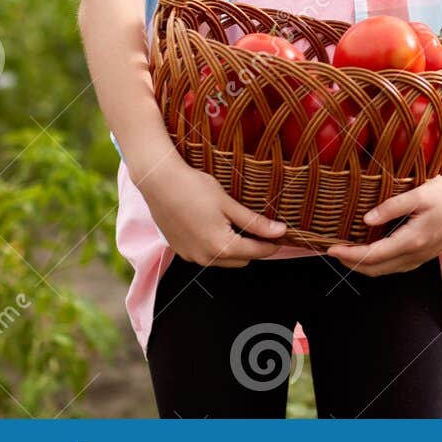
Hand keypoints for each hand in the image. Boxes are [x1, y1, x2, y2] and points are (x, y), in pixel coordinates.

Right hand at [141, 157, 287, 267]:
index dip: (273, 244)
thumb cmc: (194, 189)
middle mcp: (205, 258)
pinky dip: (217, 246)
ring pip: (224, 259)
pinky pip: (207, 255)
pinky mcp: (181, 251)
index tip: (283, 235)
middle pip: (242, 259)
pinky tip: (218, 226)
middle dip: (255, 246)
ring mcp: (191, 256)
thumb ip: (256, 222)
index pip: (257, 252)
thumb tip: (280, 232)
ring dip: (236, 247)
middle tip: (263, 226)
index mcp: (221, 247)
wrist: (159, 183)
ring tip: (240, 224)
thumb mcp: (230, 204)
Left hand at [324, 172, 441, 276]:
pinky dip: (379, 262)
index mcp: (412, 241)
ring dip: (365, 265)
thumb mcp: (420, 194)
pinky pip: (397, 265)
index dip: (348, 255)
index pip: (372, 255)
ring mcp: (423, 256)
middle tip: (334, 252)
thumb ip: (392, 207)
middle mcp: (416, 254)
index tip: (330, 249)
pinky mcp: (427, 253)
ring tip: (348, 252)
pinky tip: (374, 250)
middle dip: (352, 264)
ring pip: (386, 270)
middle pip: (376, 269)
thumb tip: (367, 219)